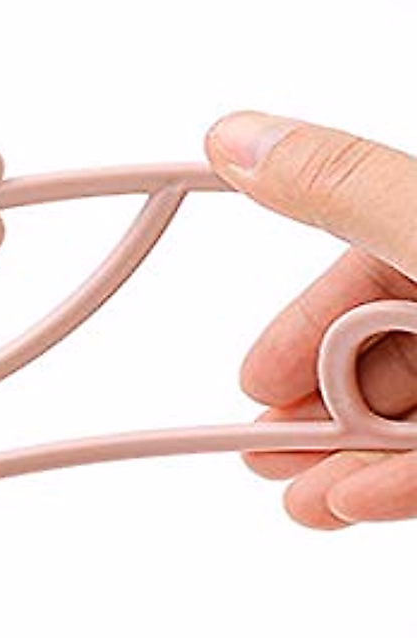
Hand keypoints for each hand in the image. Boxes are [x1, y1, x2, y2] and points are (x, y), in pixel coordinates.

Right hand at [206, 111, 416, 529]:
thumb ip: (343, 189)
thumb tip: (237, 137)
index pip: (372, 259)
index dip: (303, 323)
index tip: (254, 372)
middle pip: (388, 344)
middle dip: (314, 402)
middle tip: (262, 441)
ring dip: (350, 458)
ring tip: (297, 493)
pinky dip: (401, 483)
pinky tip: (357, 500)